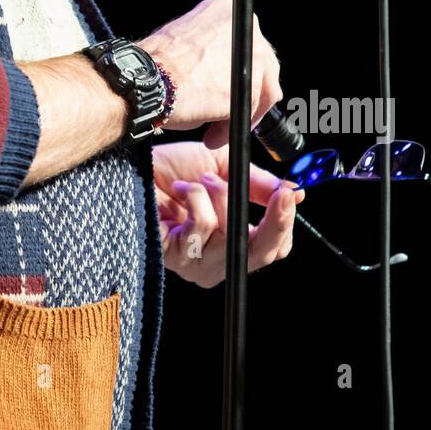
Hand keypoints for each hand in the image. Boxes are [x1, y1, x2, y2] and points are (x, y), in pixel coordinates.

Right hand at [138, 0, 280, 146]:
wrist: (148, 80)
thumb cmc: (158, 66)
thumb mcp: (188, 45)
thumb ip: (211, 53)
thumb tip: (219, 73)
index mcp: (224, 10)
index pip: (246, 43)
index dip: (237, 72)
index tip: (229, 89)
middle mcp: (243, 24)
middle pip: (261, 65)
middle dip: (247, 95)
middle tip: (230, 114)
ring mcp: (252, 52)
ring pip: (257, 90)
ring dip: (235, 114)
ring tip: (213, 130)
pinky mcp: (252, 81)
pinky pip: (247, 110)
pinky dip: (230, 127)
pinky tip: (212, 135)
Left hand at [151, 140, 304, 287]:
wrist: (136, 165)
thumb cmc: (174, 170)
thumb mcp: (225, 169)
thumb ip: (259, 185)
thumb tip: (294, 192)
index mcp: (233, 244)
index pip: (272, 250)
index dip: (285, 226)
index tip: (290, 195)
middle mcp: (217, 262)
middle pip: (260, 254)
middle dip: (274, 221)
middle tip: (280, 194)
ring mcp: (195, 264)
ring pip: (231, 235)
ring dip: (220, 195)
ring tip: (201, 180)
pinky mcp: (174, 256)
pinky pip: (203, 226)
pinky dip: (197, 198)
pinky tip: (181, 191)